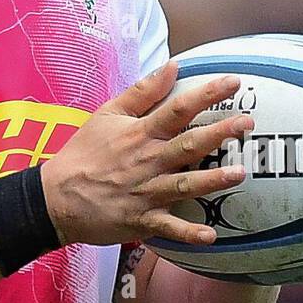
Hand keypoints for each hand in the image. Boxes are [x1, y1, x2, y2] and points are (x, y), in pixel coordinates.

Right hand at [40, 61, 251, 247]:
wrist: (55, 197)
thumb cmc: (83, 152)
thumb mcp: (107, 114)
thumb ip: (142, 92)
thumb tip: (173, 66)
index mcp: (140, 133)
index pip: (177, 109)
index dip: (206, 94)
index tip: (233, 82)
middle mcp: (147, 161)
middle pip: (188, 144)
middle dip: (219, 133)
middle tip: (247, 123)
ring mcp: (145, 192)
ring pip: (184, 184)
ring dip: (212, 180)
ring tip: (239, 174)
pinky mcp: (142, 220)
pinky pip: (169, 228)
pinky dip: (189, 233)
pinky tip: (211, 236)